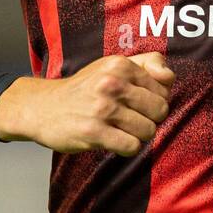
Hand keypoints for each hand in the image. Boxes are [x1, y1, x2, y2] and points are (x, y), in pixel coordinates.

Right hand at [0, 52, 174, 154]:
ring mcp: (102, 108)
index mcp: (120, 64)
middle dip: (150, 118)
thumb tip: (169, 78)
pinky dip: (127, 148)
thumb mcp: (112, 66)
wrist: (42, 107)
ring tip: (121, 130)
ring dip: (138, 135)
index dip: (154, 99)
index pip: (164, 88)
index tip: (137, 103)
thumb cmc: (85, 88)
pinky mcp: (93, 132)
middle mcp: (112, 83)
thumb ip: (147, 64)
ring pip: (148, 130)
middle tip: (131, 119)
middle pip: (160, 110)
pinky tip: (114, 141)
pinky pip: (132, 146)